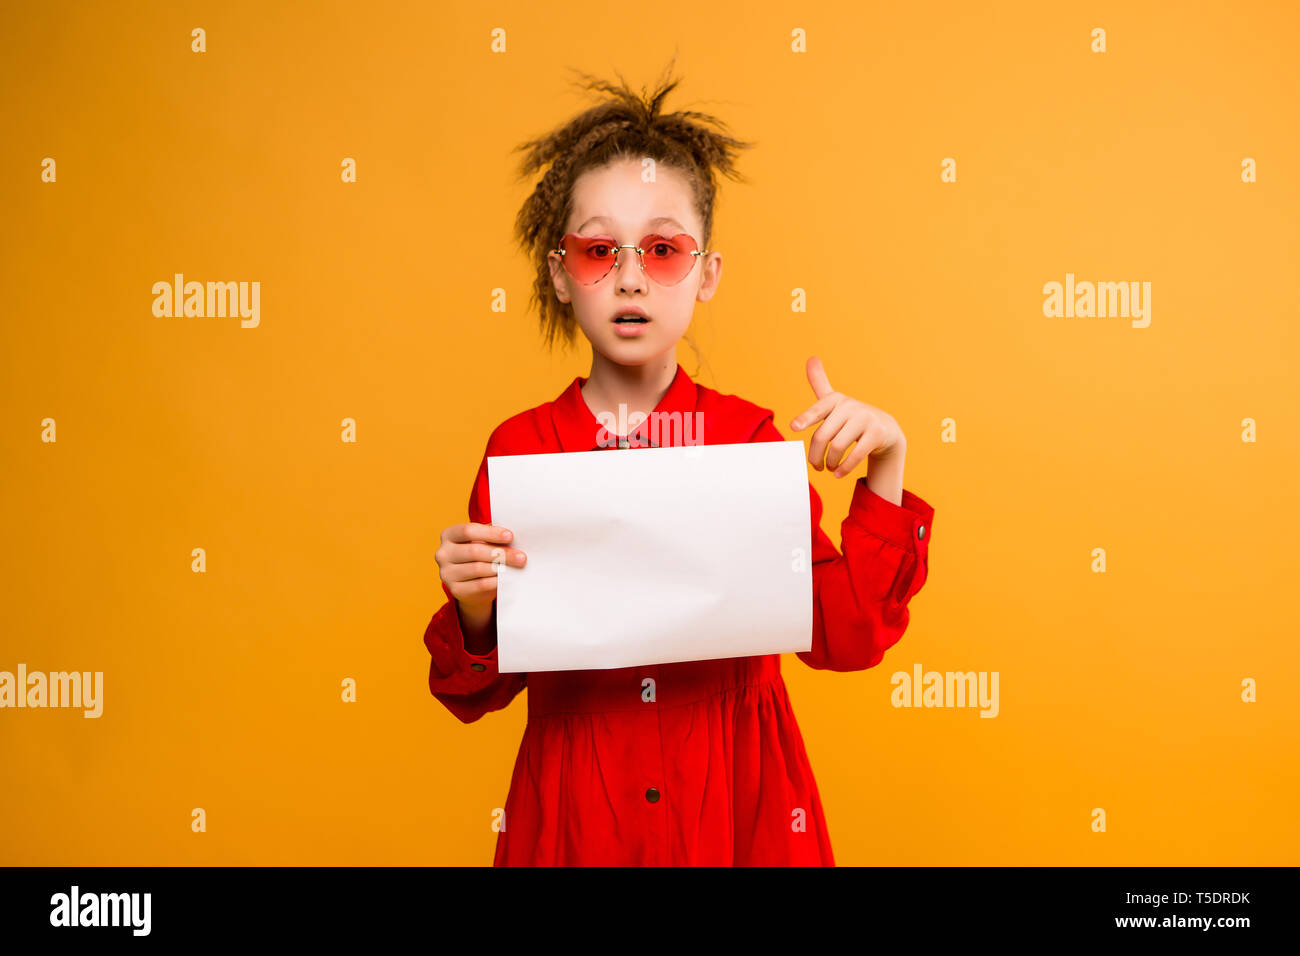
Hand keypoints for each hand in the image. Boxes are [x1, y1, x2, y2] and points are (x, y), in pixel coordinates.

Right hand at [435, 522, 526, 609]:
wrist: (472, 584)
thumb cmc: (480, 555)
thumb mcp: (483, 541)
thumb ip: (492, 536)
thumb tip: (511, 536)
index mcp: (449, 535)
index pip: (468, 531)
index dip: (490, 533)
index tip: (510, 536)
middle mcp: (443, 553)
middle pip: (474, 551)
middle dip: (501, 553)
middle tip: (521, 556)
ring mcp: (446, 573)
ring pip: (477, 568)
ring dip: (500, 567)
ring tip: (517, 566)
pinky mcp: (455, 590)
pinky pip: (479, 585)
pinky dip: (495, 581)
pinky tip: (507, 578)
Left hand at [789, 356, 905, 477]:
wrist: (885, 430)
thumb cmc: (851, 417)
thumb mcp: (835, 401)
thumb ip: (820, 383)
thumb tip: (812, 357)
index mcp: (835, 400)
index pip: (818, 409)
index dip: (805, 417)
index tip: (794, 427)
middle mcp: (850, 407)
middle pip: (823, 436)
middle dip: (815, 456)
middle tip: (816, 466)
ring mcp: (865, 419)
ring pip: (838, 447)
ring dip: (830, 463)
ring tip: (829, 468)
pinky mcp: (876, 434)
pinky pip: (855, 455)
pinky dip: (844, 468)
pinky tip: (838, 474)